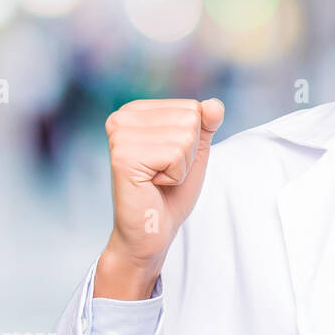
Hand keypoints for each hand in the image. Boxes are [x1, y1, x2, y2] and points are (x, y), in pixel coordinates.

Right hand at [96, 98, 224, 300]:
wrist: (151, 230)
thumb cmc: (171, 192)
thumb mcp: (194, 151)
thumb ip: (206, 124)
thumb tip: (215, 104)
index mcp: (136, 111)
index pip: (193, 108)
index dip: (193, 141)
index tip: (169, 160)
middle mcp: (122, 117)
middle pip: (190, 119)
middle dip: (188, 153)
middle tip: (164, 172)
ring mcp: (120, 135)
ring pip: (185, 136)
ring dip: (181, 165)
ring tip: (158, 179)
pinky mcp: (123, 156)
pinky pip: (175, 155)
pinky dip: (174, 175)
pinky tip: (152, 184)